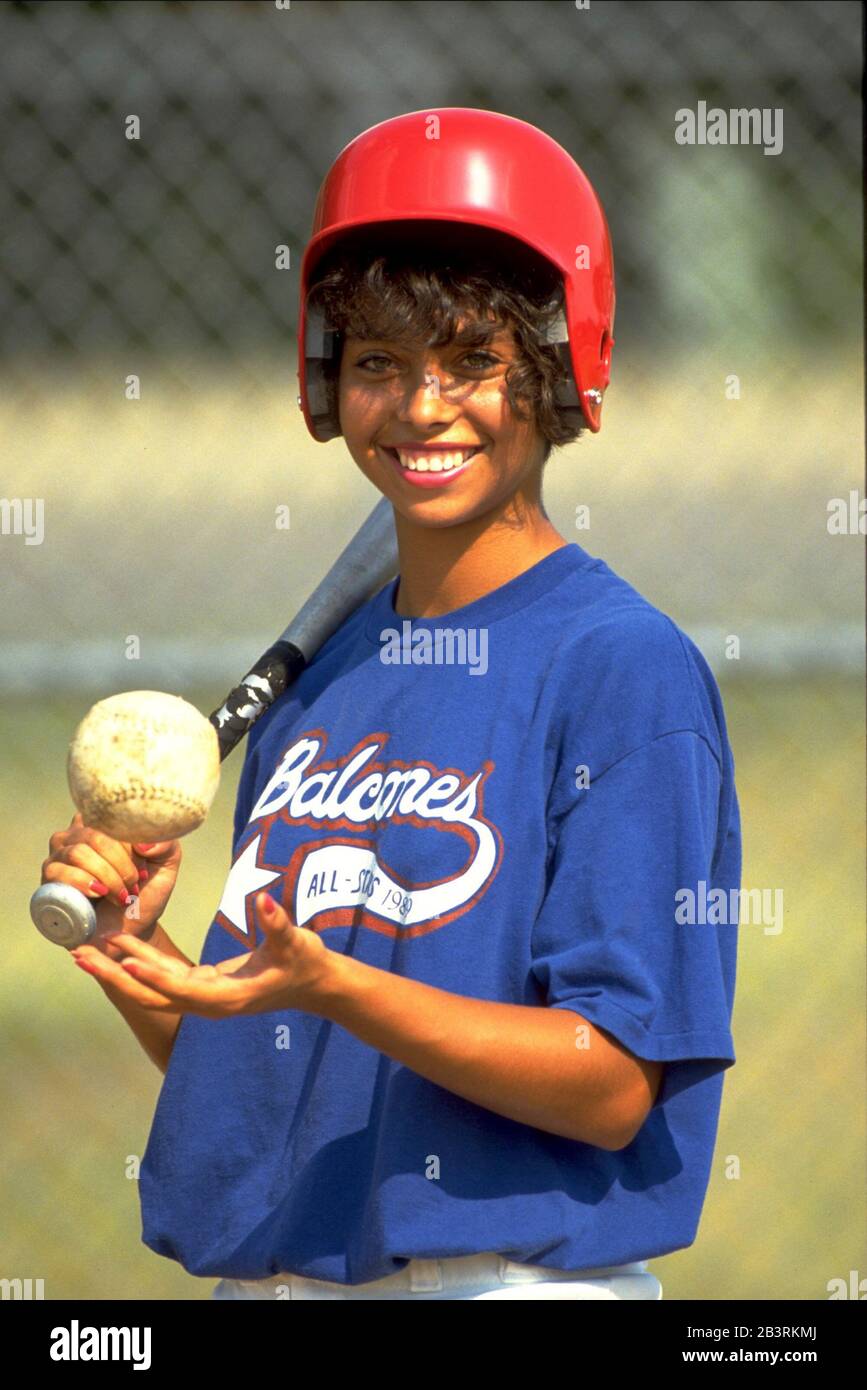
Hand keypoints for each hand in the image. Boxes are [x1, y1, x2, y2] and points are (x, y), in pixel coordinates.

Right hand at [42, 812, 180, 956]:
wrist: (131, 930)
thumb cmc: (147, 892)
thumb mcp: (166, 863)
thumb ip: (165, 843)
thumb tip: (142, 843)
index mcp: (100, 824)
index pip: (112, 821)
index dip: (132, 848)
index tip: (145, 870)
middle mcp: (75, 836)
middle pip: (95, 836)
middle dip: (120, 865)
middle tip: (133, 886)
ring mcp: (58, 859)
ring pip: (78, 853)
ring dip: (106, 877)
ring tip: (120, 896)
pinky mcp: (48, 883)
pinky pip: (58, 873)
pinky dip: (83, 883)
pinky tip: (98, 895)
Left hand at [70, 891, 334, 1018]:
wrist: (314, 985)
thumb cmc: (305, 964)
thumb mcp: (295, 941)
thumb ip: (277, 923)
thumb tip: (263, 900)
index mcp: (227, 997)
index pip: (182, 989)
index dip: (154, 976)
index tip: (126, 962)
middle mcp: (208, 1003)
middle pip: (152, 994)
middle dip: (115, 977)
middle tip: (80, 956)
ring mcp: (203, 996)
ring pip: (151, 987)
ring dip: (117, 970)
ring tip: (83, 951)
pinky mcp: (202, 985)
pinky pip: (162, 977)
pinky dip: (139, 962)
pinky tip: (119, 946)